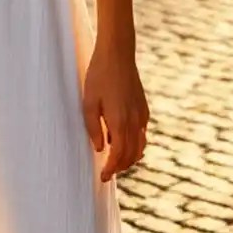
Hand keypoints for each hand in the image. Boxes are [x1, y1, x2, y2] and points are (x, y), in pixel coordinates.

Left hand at [81, 41, 148, 182]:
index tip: (103, 177)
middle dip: (120, 167)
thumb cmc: (98, 77)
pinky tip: (122, 144)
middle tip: (107, 173)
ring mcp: (141, 115)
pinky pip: (142, 134)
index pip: (119, 155)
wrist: (117, 54)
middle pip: (131, 155)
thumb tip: (100, 148)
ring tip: (115, 163)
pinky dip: (135, 145)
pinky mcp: (143, 108)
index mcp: (120, 121)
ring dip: (129, 158)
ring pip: (140, 146)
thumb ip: (93, 128)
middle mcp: (135, 121)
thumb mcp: (88, 103)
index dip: (111, 169)